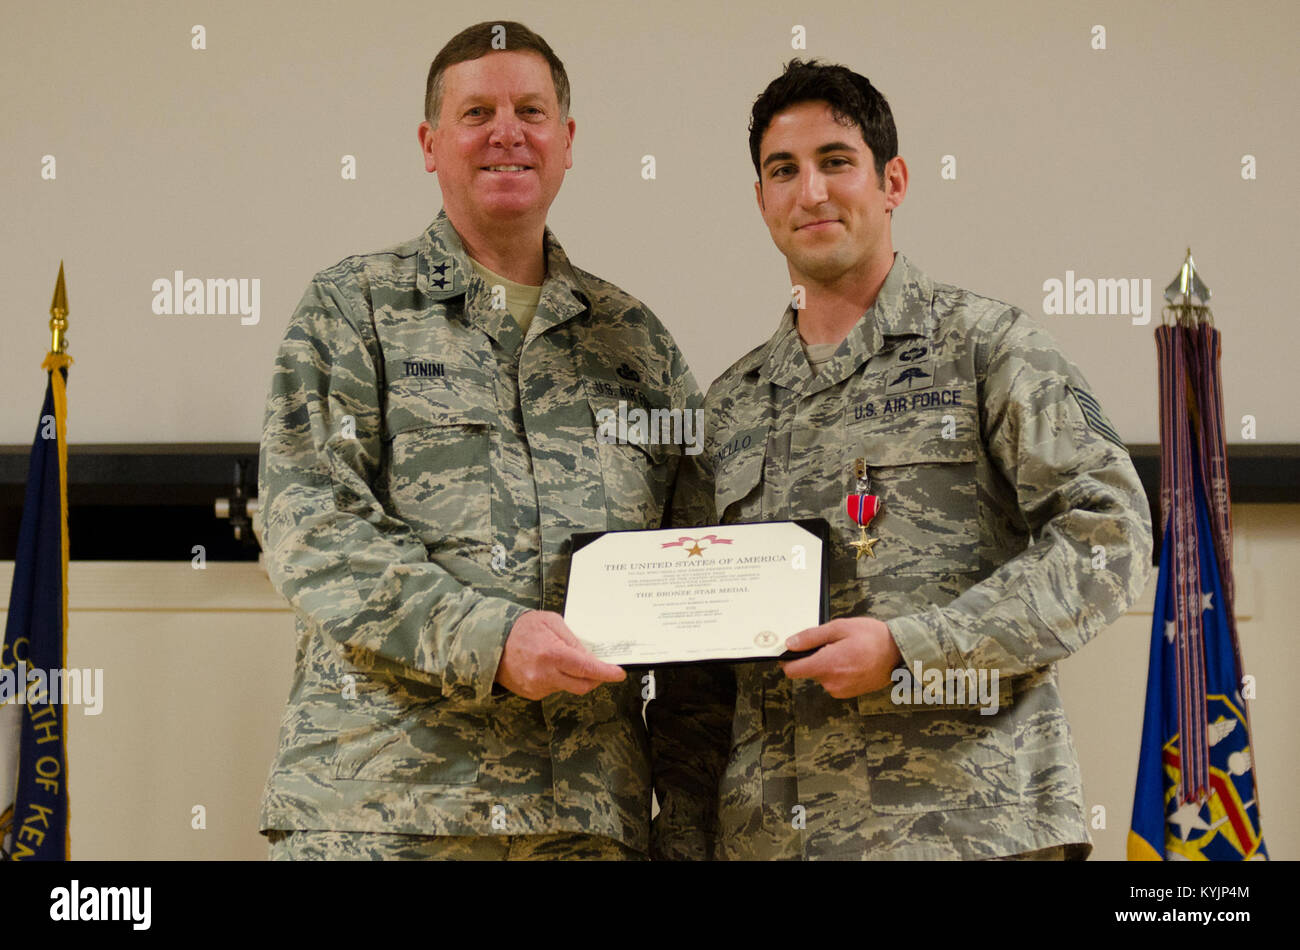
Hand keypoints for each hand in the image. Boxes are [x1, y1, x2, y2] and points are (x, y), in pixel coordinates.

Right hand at [495, 610, 626, 699]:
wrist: (489, 642)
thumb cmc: (522, 627)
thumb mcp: (552, 622)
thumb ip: (574, 641)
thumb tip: (591, 657)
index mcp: (552, 654)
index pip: (587, 669)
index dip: (606, 673)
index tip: (619, 674)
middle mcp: (544, 675)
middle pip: (582, 685)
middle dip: (594, 678)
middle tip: (599, 668)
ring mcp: (537, 687)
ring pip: (568, 687)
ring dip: (573, 676)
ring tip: (559, 658)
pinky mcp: (531, 694)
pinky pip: (554, 689)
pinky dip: (558, 680)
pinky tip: (546, 666)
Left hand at [779, 617, 901, 698]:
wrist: (899, 652)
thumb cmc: (871, 637)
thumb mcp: (839, 628)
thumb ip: (811, 637)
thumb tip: (790, 644)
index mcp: (826, 665)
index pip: (792, 671)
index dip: (789, 659)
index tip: (794, 650)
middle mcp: (831, 683)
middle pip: (808, 671)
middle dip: (814, 657)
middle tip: (833, 644)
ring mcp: (840, 690)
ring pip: (821, 675)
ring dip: (827, 664)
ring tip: (846, 651)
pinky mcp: (848, 693)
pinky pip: (833, 681)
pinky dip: (837, 671)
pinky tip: (852, 660)